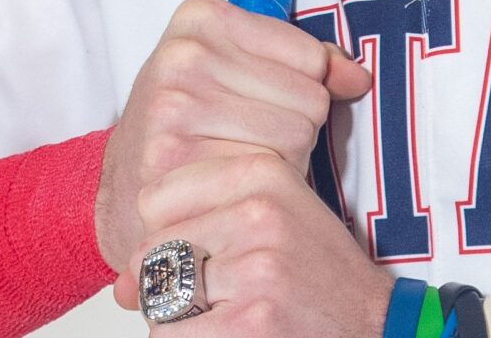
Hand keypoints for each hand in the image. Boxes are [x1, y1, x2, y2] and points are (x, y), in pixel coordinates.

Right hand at [94, 0, 370, 272]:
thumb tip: (359, 78)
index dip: (301, 91)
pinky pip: (266, 177)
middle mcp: (183, 55)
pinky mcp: (171, 163)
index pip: (311, 57)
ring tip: (242, 162)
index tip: (261, 104)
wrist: (122, 192)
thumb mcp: (239, 68)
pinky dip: (262, 190)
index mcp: (201, 17)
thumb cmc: (194, 123)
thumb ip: (308, 62)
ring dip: (285, 162)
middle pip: (309, 100)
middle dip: (296, 129)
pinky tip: (232, 190)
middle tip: (251, 142)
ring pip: (296, 139)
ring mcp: (173, 107)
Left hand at [115, 151, 393, 337]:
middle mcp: (259, 209)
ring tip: (224, 315)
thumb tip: (118, 288)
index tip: (194, 251)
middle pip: (151, 251)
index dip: (164, 234)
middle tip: (214, 295)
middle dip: (166, 285)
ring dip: (178, 321)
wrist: (372, 322)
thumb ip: (194, 231)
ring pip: (158, 299)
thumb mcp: (265, 220)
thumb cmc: (313, 270)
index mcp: (262, 169)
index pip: (156, 197)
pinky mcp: (254, 320)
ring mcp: (258, 265)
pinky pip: (172, 335)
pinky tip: (231, 334)